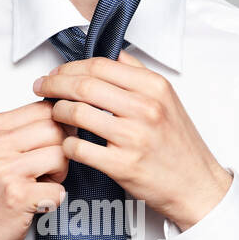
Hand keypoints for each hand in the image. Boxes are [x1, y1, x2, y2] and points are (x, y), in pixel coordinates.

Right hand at [0, 101, 68, 239]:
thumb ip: (27, 130)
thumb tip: (69, 115)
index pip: (45, 108)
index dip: (60, 127)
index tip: (51, 145)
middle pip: (56, 129)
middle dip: (62, 150)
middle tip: (47, 169)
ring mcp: (4, 170)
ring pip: (62, 155)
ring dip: (60, 174)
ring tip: (40, 185)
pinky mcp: (17, 196)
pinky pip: (60, 189)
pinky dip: (54, 199)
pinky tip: (36, 202)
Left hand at [33, 50, 232, 229]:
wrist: (197, 185)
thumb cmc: (179, 145)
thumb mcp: (167, 100)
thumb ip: (138, 75)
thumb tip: (110, 54)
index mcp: (154, 87)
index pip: (100, 65)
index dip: (70, 67)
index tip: (56, 74)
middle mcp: (145, 108)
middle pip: (84, 85)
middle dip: (54, 84)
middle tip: (41, 88)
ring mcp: (133, 137)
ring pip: (77, 113)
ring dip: (57, 112)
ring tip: (54, 115)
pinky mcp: (123, 165)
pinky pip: (79, 148)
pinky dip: (66, 144)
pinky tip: (67, 144)